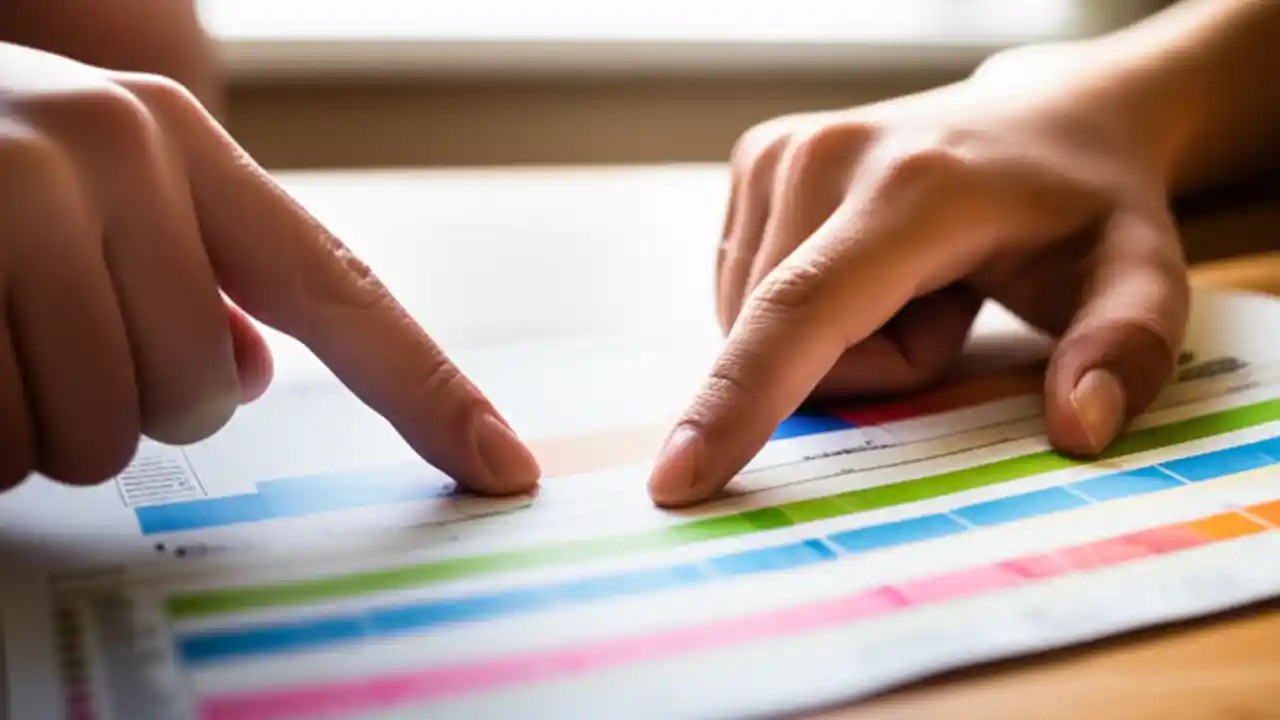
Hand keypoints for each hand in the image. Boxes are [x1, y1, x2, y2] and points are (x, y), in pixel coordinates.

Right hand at [0, 44, 539, 492]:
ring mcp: (14, 205)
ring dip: (34, 421)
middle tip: (37, 333)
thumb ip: (187, 272)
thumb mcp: (88, 190)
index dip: (431, 393)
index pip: (342, 292)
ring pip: (98, 433)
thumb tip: (249, 367)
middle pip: (199, 397)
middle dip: (119, 400)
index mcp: (178, 144)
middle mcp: (115, 156)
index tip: (504, 466)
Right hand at [649, 46, 1187, 506]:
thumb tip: (1080, 427)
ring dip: (831, 339)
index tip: (676, 479)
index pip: (802, 312)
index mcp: (913, 188)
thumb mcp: (1144, 275)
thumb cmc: (1085, 205)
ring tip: (914, 281)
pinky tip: (866, 264)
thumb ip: (1125, 348)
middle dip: (863, 367)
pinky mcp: (754, 159)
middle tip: (951, 308)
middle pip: (784, 341)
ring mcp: (778, 150)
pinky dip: (803, 307)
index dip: (738, 401)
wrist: (1042, 117)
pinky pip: (743, 294)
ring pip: (755, 323)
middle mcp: (824, 155)